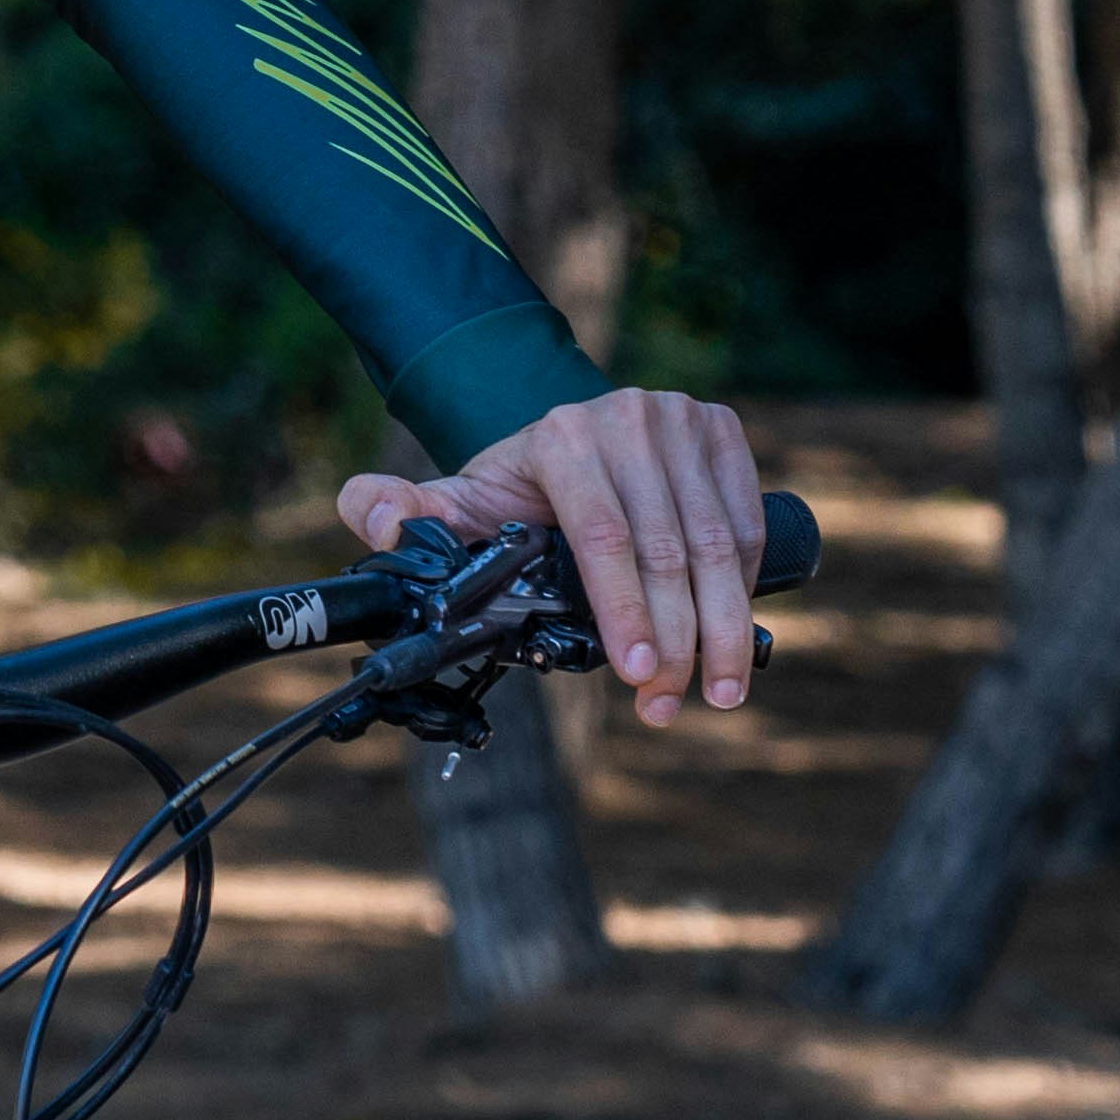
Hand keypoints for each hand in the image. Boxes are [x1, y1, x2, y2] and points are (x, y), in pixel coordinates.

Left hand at [338, 384, 768, 728]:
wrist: (572, 442)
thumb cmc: (515, 493)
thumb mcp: (459, 504)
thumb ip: (400, 511)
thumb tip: (372, 518)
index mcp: (561, 437)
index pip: (604, 536)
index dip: (625, 611)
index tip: (634, 675)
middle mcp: (626, 416)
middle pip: (667, 548)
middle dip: (675, 640)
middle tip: (668, 703)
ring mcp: (680, 417)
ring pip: (718, 543)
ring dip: (721, 628)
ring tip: (717, 693)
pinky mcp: (720, 429)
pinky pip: (746, 523)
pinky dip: (746, 587)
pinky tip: (730, 639)